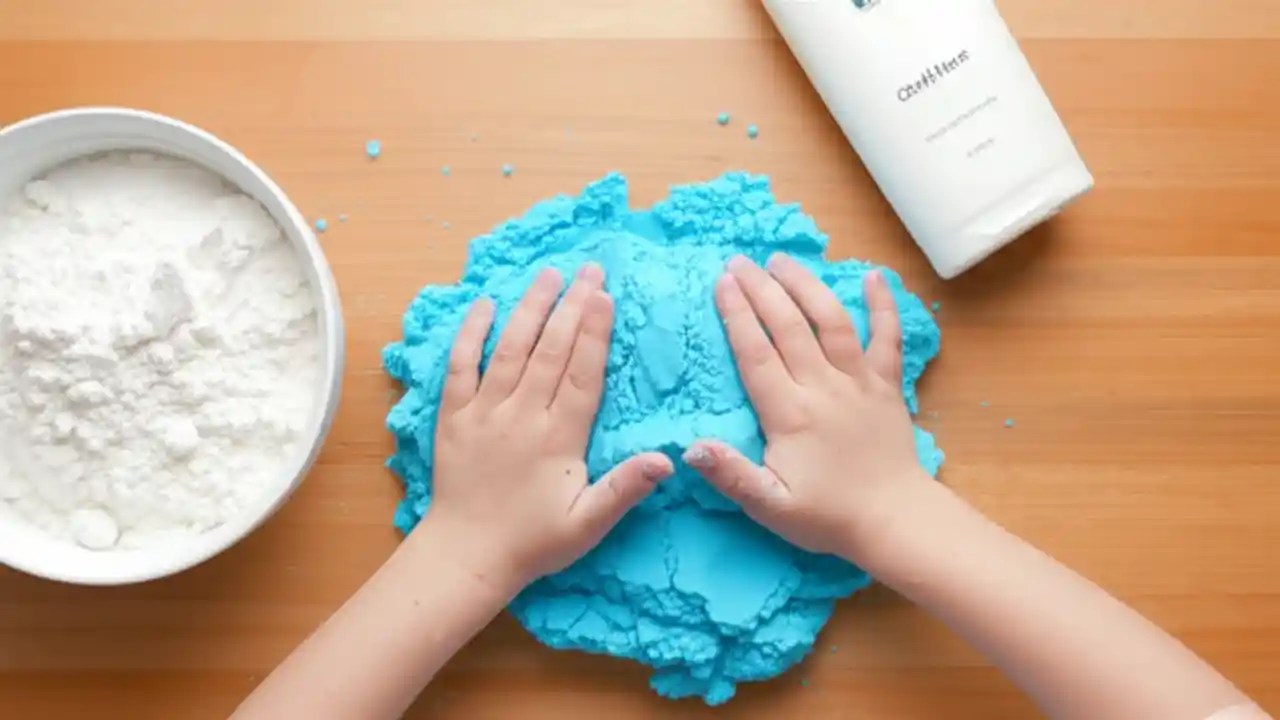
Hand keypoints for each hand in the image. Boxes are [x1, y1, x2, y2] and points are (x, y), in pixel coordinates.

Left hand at [424, 264, 672, 594]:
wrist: (465, 557)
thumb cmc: (534, 542)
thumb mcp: (588, 524)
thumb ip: (625, 488)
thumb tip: (667, 458)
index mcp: (558, 439)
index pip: (582, 374)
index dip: (595, 333)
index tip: (605, 296)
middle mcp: (521, 416)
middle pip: (550, 350)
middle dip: (572, 306)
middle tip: (590, 269)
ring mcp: (484, 413)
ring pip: (510, 349)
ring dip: (531, 308)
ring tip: (549, 274)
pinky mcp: (453, 417)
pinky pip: (460, 367)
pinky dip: (471, 333)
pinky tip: (485, 304)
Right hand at [684, 254, 929, 561]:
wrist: (894, 520)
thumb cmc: (826, 515)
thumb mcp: (769, 505)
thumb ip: (730, 474)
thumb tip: (690, 447)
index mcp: (789, 414)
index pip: (756, 354)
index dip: (737, 315)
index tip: (722, 282)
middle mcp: (823, 388)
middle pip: (788, 327)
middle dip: (762, 289)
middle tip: (739, 261)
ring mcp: (858, 382)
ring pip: (831, 322)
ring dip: (806, 286)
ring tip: (782, 261)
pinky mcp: (887, 386)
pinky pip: (888, 338)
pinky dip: (884, 306)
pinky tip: (875, 277)